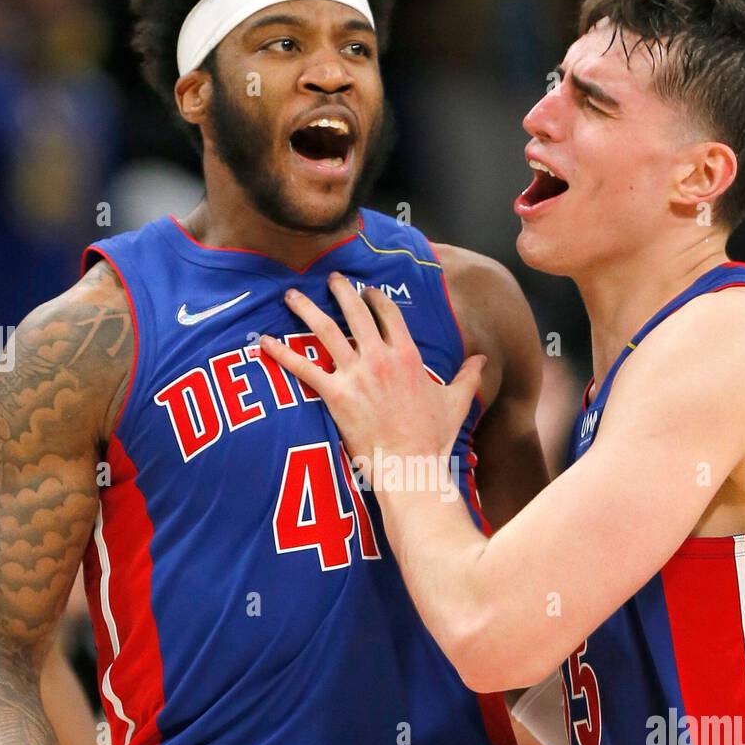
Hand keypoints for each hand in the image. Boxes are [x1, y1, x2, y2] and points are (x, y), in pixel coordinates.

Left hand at [260, 272, 485, 478]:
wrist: (410, 465)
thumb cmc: (433, 438)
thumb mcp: (457, 402)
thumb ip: (468, 376)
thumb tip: (481, 359)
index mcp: (407, 355)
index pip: (388, 313)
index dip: (376, 298)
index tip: (366, 290)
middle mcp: (379, 357)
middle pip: (355, 313)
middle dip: (342, 291)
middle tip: (331, 278)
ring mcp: (355, 374)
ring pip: (326, 331)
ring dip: (307, 310)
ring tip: (292, 295)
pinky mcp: (335, 394)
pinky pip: (302, 368)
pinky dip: (281, 352)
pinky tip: (263, 340)